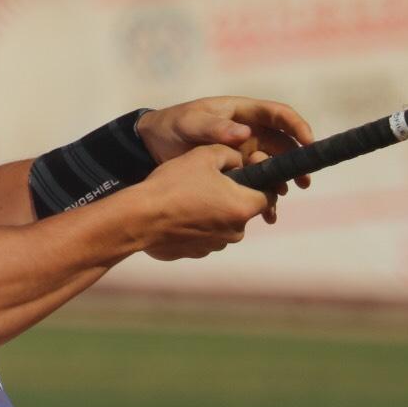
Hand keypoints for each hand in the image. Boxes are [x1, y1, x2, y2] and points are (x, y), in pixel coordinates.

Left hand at [136, 96, 314, 221]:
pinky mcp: (237, 171)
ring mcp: (245, 152)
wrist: (152, 145)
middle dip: (295, 162)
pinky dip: (264, 198)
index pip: (279, 115)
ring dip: (281, 183)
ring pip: (273, 167)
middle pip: (284, 145)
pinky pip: (258, 183)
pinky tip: (267, 215)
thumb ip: (214, 128)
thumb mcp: (189, 123)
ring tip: (278, 200)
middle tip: (302, 182)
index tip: (309, 143)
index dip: (298, 126)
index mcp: (243, 113)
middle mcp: (250, 131)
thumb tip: (245, 133)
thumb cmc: (172, 126)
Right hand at [137, 143, 270, 260]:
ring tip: (188, 199)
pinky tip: (177, 214)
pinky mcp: (197, 252)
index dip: (258, 183)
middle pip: (243, 210)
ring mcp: (216, 245)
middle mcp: (236, 231)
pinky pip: (204, 235)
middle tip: (206, 183)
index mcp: (244, 206)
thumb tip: (238, 160)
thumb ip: (229, 154)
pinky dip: (196, 226)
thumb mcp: (203, 155)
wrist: (139, 218)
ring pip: (223, 224)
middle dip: (230, 197)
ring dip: (212, 212)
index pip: (268, 196)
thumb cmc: (173, 185)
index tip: (240, 175)